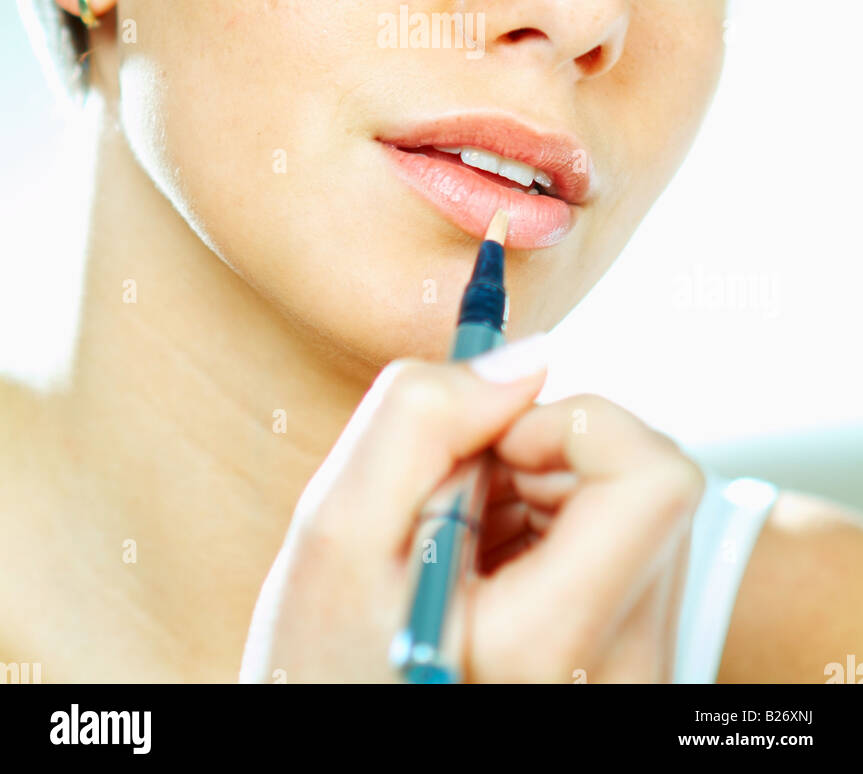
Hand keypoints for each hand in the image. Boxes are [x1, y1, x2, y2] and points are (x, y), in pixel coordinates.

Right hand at [238, 352, 703, 682]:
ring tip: (463, 539)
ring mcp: (636, 673)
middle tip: (459, 500)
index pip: (656, 478)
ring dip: (543, 489)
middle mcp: (625, 671)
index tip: (497, 445)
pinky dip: (550, 528)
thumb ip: (420, 419)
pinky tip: (486, 564)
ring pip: (632, 508)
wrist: (337, 731)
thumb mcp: (335, 531)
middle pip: (646, 482)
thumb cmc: (327, 659)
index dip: (575, 425)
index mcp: (554, 645)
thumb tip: (527, 357)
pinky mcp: (632, 665)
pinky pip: (622, 549)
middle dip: (545, 456)